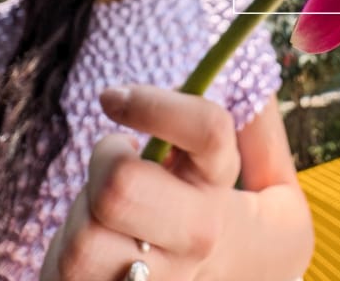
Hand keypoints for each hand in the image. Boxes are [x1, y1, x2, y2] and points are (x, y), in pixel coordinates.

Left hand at [41, 85, 240, 280]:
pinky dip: (67, 251)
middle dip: (105, 159)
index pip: (206, 131)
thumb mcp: (274, 189)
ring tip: (110, 211)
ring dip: (84, 212)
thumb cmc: (234, 233)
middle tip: (118, 156)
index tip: (114, 97)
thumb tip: (246, 78)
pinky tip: (99, 247)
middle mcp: (198, 241)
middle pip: (121, 186)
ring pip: (84, 238)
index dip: (154, 104)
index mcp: (229, 191)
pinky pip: (65, 273)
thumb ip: (260, 130)